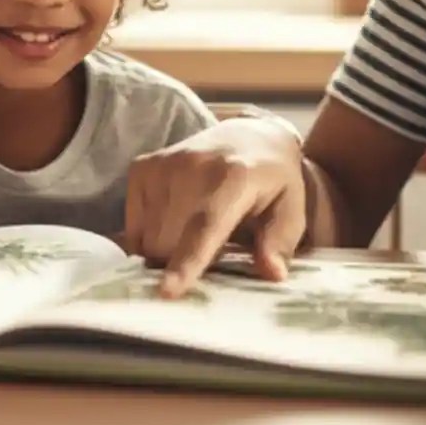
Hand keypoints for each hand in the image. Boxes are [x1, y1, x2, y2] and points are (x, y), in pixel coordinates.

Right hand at [125, 118, 306, 297]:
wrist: (249, 134)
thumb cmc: (272, 180)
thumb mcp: (292, 208)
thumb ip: (281, 241)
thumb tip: (273, 273)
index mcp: (235, 177)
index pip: (205, 226)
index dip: (186, 261)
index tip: (167, 291)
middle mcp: (193, 166)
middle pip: (169, 243)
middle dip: (184, 260)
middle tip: (213, 248)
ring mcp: (163, 164)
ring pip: (148, 238)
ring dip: (167, 249)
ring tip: (194, 229)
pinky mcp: (142, 166)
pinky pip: (134, 225)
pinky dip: (150, 235)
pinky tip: (175, 220)